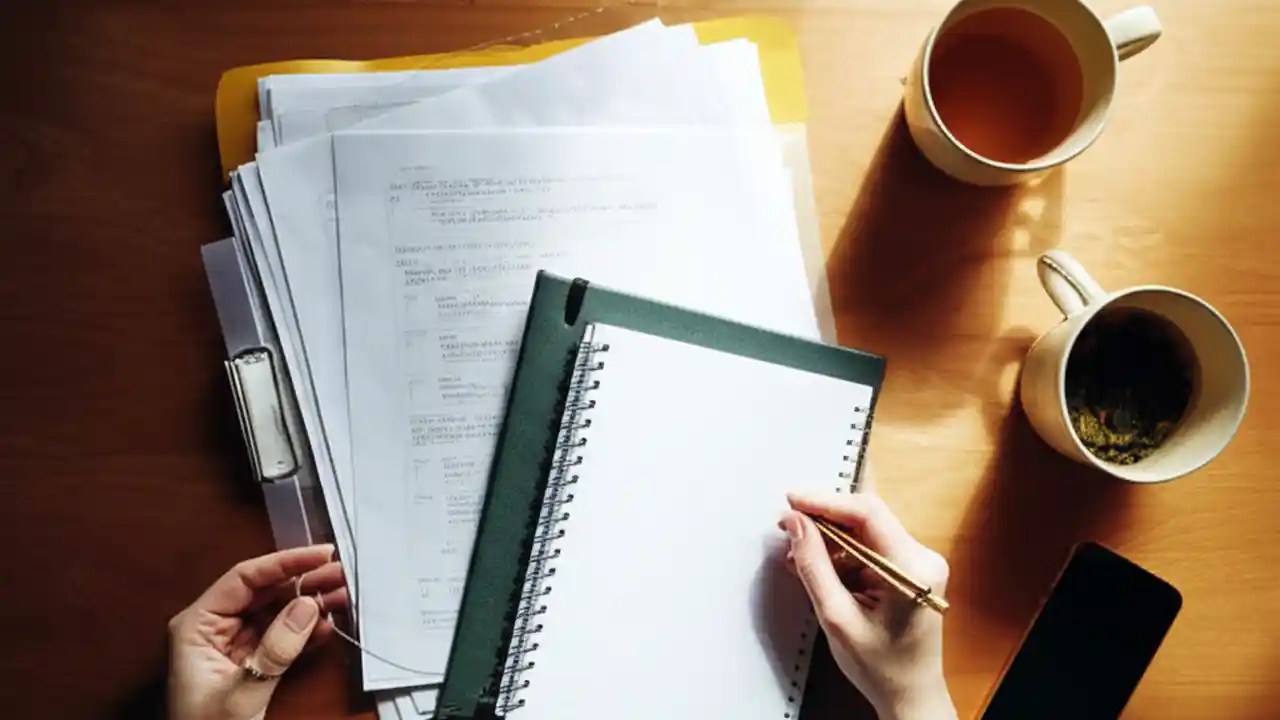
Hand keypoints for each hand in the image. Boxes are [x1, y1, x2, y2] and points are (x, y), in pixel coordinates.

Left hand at [167, 545, 348, 719]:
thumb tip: (307, 606)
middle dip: (304, 581)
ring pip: (277, 611)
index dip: (285, 563)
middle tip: (342, 574)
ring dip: (310, 604)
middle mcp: (215, 627)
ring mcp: (234, 644)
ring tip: (344, 595)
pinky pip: (281, 636)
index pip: (245, 578)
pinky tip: (329, 626)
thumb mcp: (242, 694)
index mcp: (198, 625)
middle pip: (264, 591)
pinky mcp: (251, 662)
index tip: (321, 555)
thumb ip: (275, 650)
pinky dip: (306, 630)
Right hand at [779, 490, 955, 719]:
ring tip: (797, 555)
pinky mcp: (908, 568)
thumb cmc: (880, 667)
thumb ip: (814, 566)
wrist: (910, 695)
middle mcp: (922, 557)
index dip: (826, 501)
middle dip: (823, 519)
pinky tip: (818, 566)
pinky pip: (869, 546)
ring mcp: (918, 562)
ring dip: (829, 538)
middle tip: (787, 526)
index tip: (792, 501)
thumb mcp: (836, 617)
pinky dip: (841, 553)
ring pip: (865, 530)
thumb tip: (795, 523)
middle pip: (866, 517)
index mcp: (913, 569)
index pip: (868, 513)